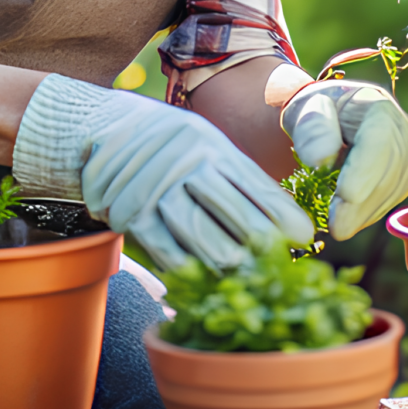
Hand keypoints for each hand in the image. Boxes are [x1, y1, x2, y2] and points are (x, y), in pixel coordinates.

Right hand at [12, 74, 313, 269]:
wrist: (103, 128)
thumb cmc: (168, 144)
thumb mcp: (204, 145)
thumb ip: (236, 178)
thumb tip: (281, 217)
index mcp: (211, 146)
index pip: (254, 184)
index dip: (281, 213)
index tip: (304, 237)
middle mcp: (188, 164)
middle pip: (233, 212)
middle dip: (260, 242)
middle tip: (278, 265)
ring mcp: (158, 187)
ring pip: (201, 234)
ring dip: (226, 260)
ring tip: (245, 277)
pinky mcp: (130, 211)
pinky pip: (164, 248)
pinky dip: (185, 267)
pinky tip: (201, 280)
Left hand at [280, 74, 407, 239]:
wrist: (332, 114)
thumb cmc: (316, 111)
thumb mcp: (304, 109)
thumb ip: (312, 128)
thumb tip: (321, 160)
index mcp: (379, 107)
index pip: (378, 142)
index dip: (364, 170)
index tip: (345, 196)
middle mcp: (403, 130)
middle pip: (388, 171)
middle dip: (361, 203)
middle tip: (335, 228)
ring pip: (393, 191)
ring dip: (364, 214)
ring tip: (337, 227)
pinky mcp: (407, 175)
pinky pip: (392, 199)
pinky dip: (369, 213)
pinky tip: (349, 221)